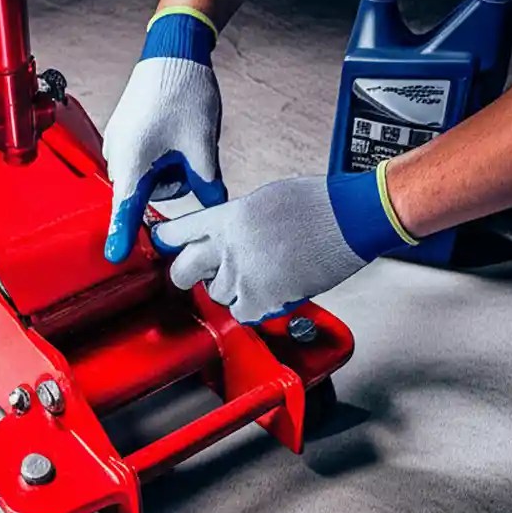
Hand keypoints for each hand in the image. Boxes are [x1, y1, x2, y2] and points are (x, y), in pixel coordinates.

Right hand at [103, 9, 228, 262]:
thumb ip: (208, 185)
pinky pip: (143, 159)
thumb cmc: (183, 92)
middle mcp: (119, 156)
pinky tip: (172, 130)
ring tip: (181, 136)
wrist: (172, 51)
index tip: (116, 256)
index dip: (123, 236)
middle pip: (146, 193)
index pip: (127, 210)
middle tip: (189, 151)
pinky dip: (160, 154)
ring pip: (148, 176)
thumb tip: (216, 210)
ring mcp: (118, 143)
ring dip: (168, 167)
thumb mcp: (202, 146)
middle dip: (172, 181)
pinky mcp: (123, 134)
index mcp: (134, 163)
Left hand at [151, 164, 420, 323]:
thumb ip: (236, 219)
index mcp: (226, 217)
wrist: (349, 219)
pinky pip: (241, 314)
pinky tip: (270, 293)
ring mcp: (242, 275)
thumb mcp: (264, 199)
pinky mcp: (261, 299)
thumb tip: (225, 230)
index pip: (176, 233)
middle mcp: (227, 246)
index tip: (162, 247)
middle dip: (189, 275)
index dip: (166, 242)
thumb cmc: (318, 204)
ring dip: (230, 291)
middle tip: (204, 274)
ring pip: (215, 296)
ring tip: (258, 277)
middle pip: (182, 272)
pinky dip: (253, 309)